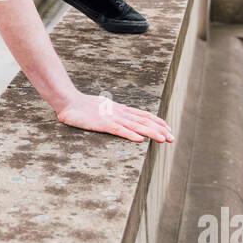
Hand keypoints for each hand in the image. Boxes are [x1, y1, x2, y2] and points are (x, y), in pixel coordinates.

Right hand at [55, 91, 173, 143]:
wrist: (68, 102)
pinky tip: (140, 140)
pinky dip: (131, 135)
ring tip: (164, 140)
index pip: (144, 115)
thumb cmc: (83, 107)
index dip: (157, 122)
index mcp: (120, 110)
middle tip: (173, 139)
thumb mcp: (103, 109)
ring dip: (151, 133)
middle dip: (160, 130)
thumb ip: (113, 114)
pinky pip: (119, 130)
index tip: (169, 129)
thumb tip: (122, 117)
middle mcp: (120, 113)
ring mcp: (112, 118)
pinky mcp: (103, 124)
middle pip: (144, 121)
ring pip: (136, 126)